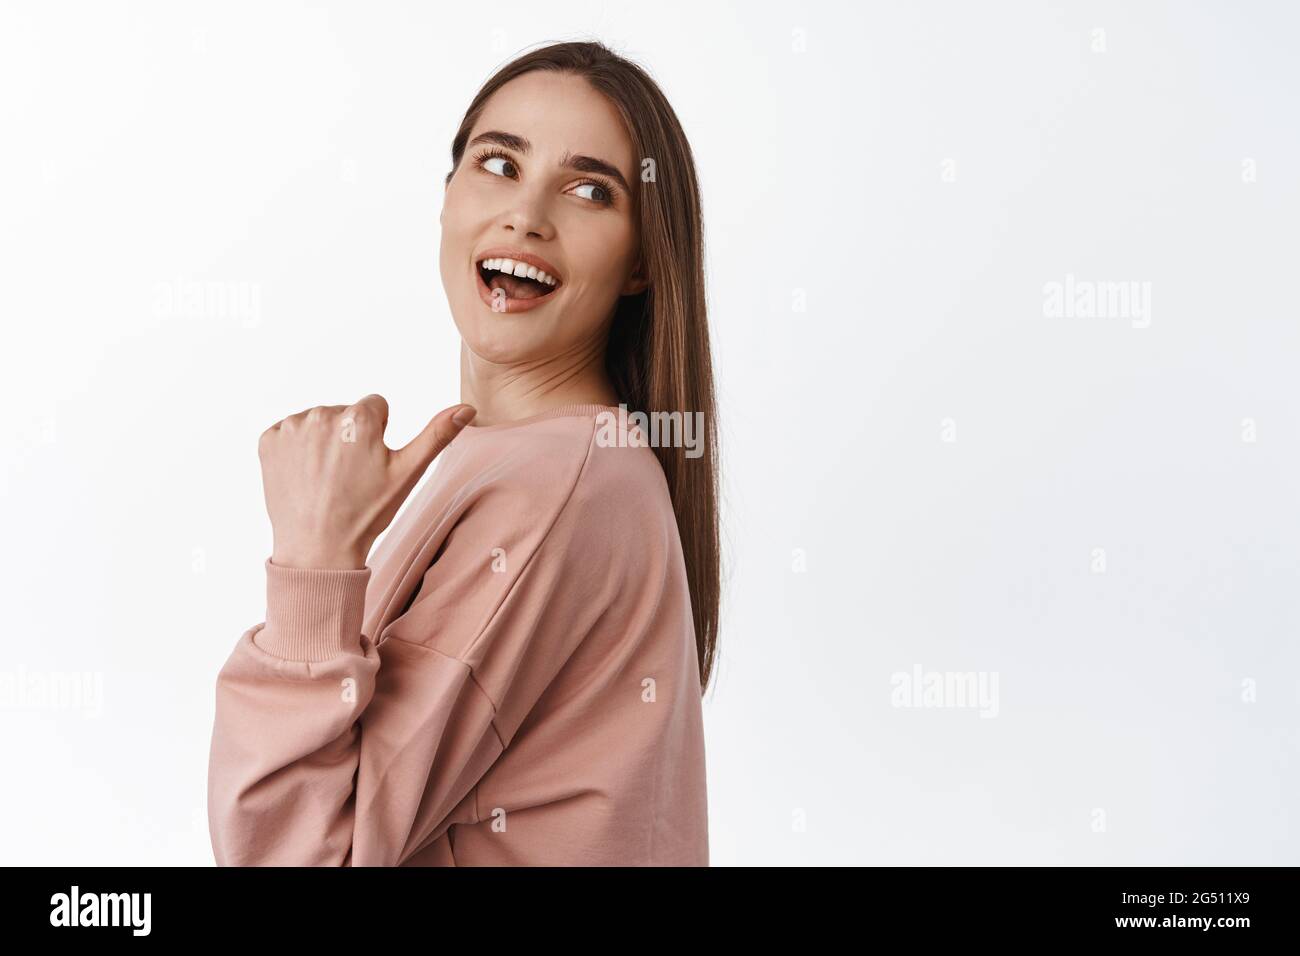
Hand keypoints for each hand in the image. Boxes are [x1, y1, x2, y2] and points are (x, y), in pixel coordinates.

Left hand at [259, 393, 475, 568]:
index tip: (369, 465)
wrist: (317, 549)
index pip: (376, 407)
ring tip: (326, 478)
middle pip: (345, 412)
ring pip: (317, 421)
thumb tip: (467, 407)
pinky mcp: (268, 440)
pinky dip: (296, 450)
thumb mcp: (407, 474)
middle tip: (348, 476)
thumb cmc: (366, 513)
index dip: (377, 436)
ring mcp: (292, 427)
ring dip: (322, 442)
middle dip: (348, 436)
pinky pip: (289, 433)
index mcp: (358, 418)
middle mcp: (322, 414)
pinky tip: (304, 476)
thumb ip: (437, 434)